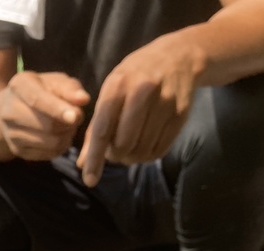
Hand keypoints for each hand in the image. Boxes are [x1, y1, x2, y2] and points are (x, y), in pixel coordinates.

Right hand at [0, 71, 89, 160]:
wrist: (16, 108)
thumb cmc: (43, 91)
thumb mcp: (57, 82)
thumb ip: (71, 89)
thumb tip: (83, 99)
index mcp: (19, 86)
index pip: (38, 100)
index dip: (58, 109)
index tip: (76, 116)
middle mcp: (9, 111)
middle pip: (46, 125)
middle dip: (69, 124)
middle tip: (77, 117)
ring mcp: (11, 133)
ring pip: (50, 142)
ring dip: (67, 136)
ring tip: (68, 126)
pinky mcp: (17, 151)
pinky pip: (49, 154)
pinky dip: (61, 147)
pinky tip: (60, 136)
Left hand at [77, 34, 202, 183]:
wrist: (178, 56)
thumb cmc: (136, 76)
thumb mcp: (112, 92)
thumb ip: (97, 127)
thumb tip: (83, 164)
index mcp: (118, 85)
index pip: (103, 130)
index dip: (95, 158)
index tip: (89, 181)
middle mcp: (141, 91)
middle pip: (124, 144)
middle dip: (116, 155)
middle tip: (116, 151)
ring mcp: (164, 102)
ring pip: (142, 150)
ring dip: (133, 157)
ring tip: (130, 146)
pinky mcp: (180, 113)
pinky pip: (160, 149)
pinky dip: (148, 156)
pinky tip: (145, 145)